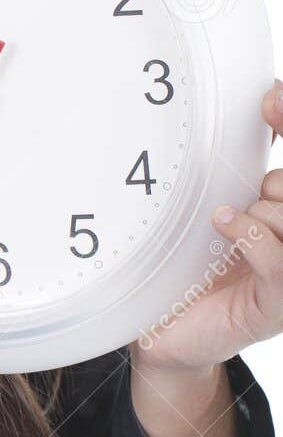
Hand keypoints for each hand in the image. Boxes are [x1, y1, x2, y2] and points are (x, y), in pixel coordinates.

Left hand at [132, 80, 282, 376]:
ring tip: (227, 216)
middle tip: (256, 181)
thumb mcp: (199, 215)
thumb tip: (219, 122)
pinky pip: (281, 262)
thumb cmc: (184, 274)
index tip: (268, 100)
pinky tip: (223, 226)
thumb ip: (220, 178)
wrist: (166, 336)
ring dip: (266, 208)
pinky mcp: (276, 307)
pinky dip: (253, 235)